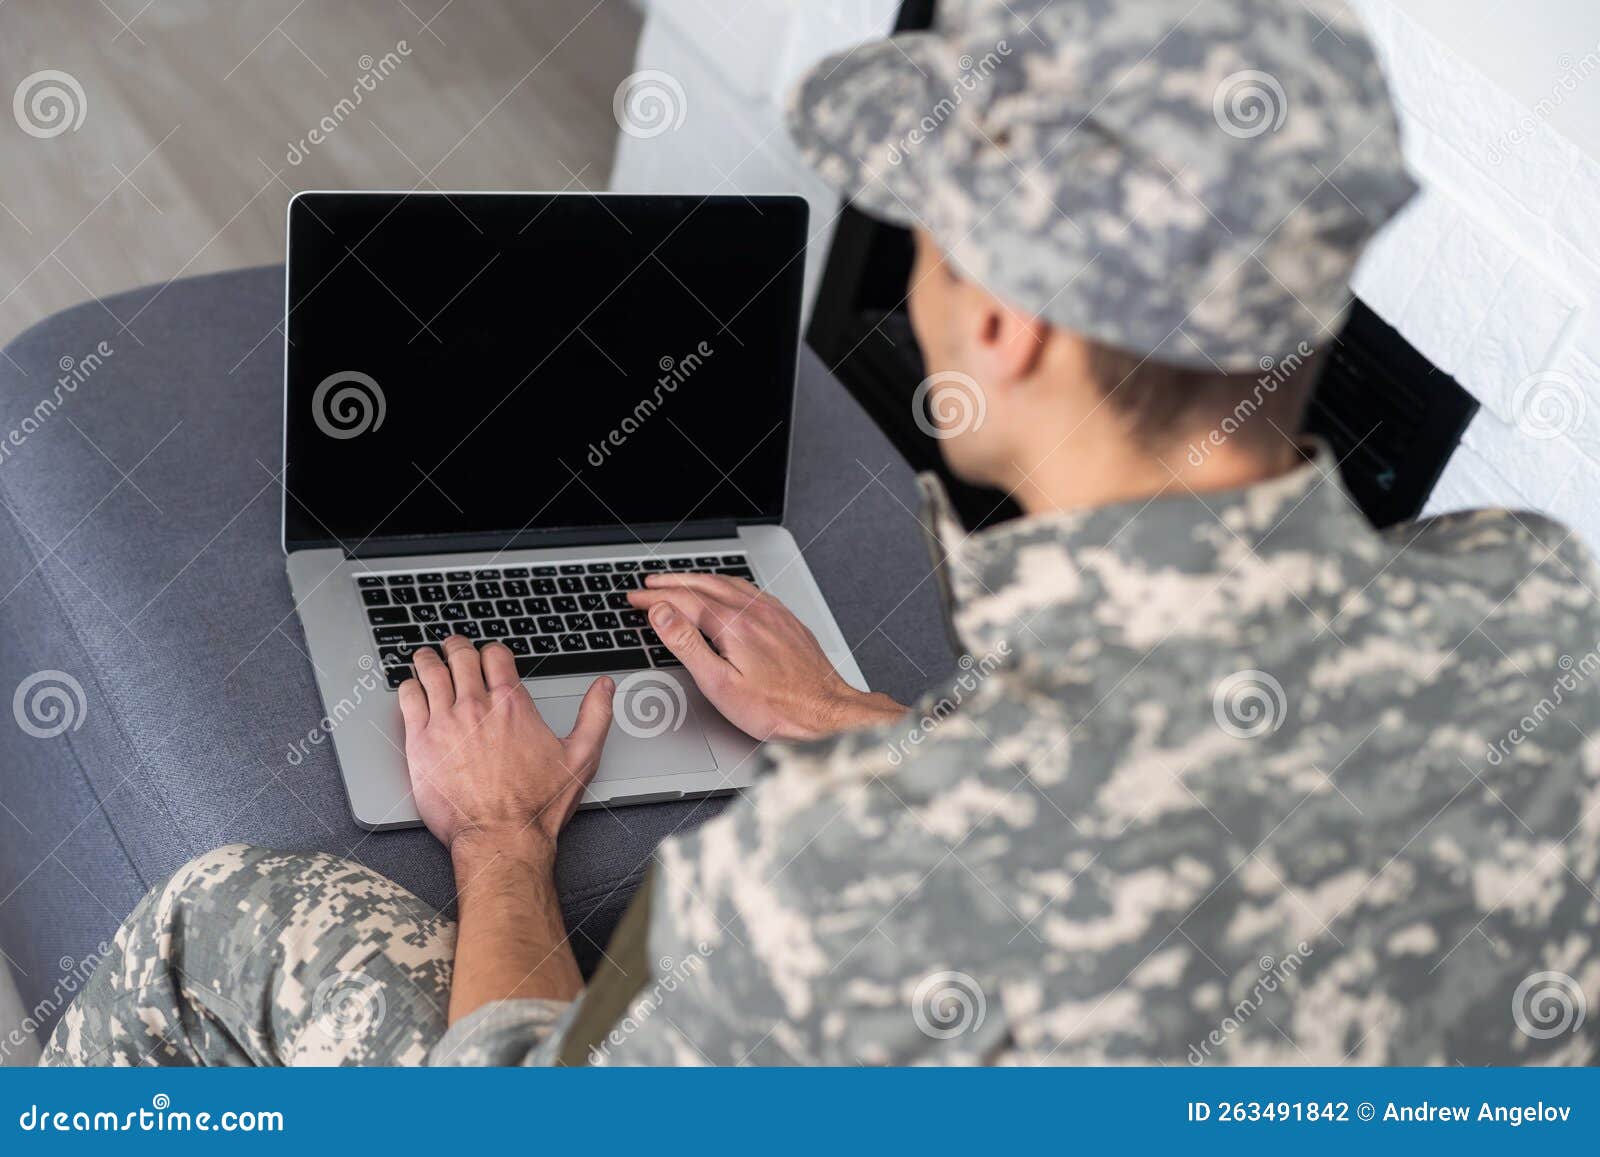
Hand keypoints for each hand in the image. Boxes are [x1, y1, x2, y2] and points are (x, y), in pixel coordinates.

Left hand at [397, 636, 613, 854]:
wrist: (501, 837)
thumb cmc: (538, 805)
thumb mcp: (581, 757)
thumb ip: (596, 715)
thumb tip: (604, 687)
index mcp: (512, 705)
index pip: (495, 655)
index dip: (491, 650)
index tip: (488, 655)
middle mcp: (477, 707)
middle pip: (460, 655)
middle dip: (456, 646)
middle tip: (452, 647)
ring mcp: (445, 721)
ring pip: (430, 670)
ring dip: (427, 659)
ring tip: (425, 658)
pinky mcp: (420, 741)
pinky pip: (407, 697)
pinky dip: (408, 686)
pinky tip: (411, 688)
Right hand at [627, 573, 902, 741]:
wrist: (826, 712)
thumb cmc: (777, 709)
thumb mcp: (719, 684)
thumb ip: (687, 644)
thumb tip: (662, 613)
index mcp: (734, 625)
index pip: (684, 600)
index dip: (655, 598)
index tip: (635, 599)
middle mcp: (755, 611)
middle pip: (704, 584)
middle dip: (672, 583)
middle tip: (648, 585)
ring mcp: (774, 613)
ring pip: (728, 583)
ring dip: (698, 579)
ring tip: (679, 582)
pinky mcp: (786, 620)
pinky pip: (750, 590)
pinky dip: (726, 584)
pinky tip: (725, 591)